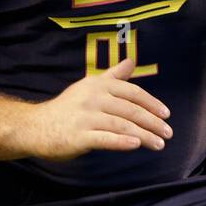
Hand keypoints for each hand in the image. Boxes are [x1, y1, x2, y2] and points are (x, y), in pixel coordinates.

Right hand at [24, 58, 172, 160]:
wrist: (37, 126)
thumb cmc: (67, 108)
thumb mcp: (89, 87)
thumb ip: (112, 76)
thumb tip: (131, 60)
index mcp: (97, 85)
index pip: (131, 92)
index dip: (151, 102)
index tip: (166, 115)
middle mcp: (92, 98)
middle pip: (130, 109)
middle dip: (152, 122)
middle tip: (168, 134)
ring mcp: (85, 117)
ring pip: (121, 124)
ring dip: (144, 135)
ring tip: (159, 145)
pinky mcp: (78, 136)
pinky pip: (104, 138)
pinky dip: (121, 141)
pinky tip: (135, 145)